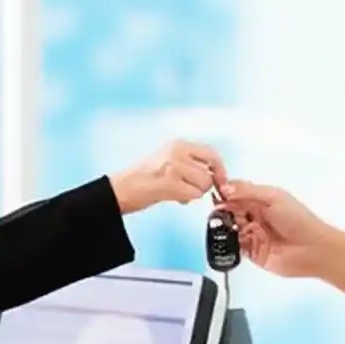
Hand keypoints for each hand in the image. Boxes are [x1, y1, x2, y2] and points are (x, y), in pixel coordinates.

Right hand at [109, 140, 227, 213]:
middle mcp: (177, 151)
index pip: (211, 153)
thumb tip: (215, 176)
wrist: (122, 189)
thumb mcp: (168, 160)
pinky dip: (187, 199)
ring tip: (178, 192)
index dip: (220, 170)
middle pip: (210, 171)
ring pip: (204, 184)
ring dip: (194, 193)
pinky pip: (194, 194)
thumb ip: (191, 164)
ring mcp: (174, 166)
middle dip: (205, 185)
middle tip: (192, 190)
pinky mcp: (170, 182)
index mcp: (178, 144)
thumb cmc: (144, 178)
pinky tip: (174, 197)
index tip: (222, 182)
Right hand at [218, 180, 339, 277]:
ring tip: (225, 225)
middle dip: (224, 210)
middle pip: (231, 210)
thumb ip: (248, 192)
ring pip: (231, 228)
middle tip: (220, 211)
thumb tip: (226, 188)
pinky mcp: (252, 251)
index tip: (217, 194)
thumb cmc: (299, 221)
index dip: (226, 193)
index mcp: (263, 200)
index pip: (238, 193)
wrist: (311, 249)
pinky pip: (234, 246)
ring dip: (225, 226)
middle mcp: (257, 216)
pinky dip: (228, 243)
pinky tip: (227, 239)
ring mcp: (254, 234)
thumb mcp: (273, 198)